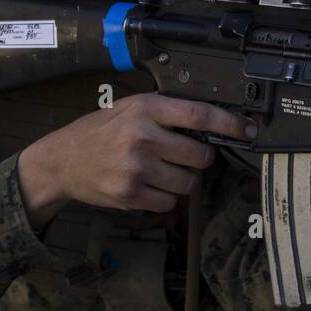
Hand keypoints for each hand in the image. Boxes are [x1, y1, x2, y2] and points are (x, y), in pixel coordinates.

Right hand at [16, 92, 254, 227]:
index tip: (248, 131)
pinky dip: (164, 197)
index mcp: (146, 109)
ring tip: (159, 170)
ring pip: (188, 183)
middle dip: (199, 159)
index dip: (230, 125)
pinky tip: (146, 185)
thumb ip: (166, 113)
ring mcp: (137, 168)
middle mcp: (143, 137)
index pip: (200, 115)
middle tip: (183, 156)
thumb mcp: (130, 108)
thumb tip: (212, 123)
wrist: (62, 160)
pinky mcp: (131, 194)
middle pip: (200, 156)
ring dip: (181, 180)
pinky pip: (169, 202)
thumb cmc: (101, 132)